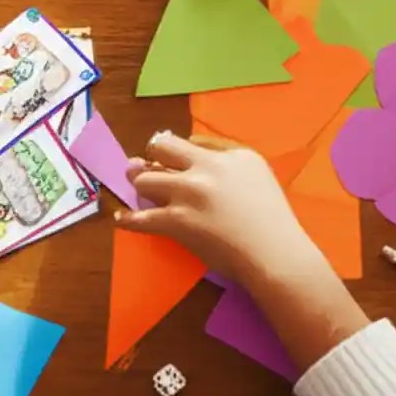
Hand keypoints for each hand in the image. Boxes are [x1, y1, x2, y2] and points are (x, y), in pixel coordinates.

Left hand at [116, 133, 317, 284]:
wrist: (274, 254)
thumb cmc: (272, 218)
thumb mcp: (257, 171)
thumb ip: (227, 154)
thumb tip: (191, 142)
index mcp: (229, 155)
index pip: (189, 141)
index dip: (171, 148)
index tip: (164, 154)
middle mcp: (205, 167)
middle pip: (160, 148)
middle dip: (149, 157)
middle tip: (142, 166)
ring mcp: (188, 193)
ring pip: (146, 179)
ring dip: (139, 184)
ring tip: (137, 189)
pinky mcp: (177, 221)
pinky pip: (141, 219)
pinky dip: (128, 220)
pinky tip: (122, 219)